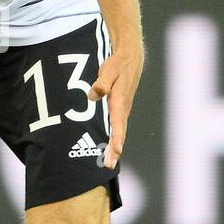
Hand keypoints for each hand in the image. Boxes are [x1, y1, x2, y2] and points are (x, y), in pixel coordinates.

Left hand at [87, 46, 142, 169]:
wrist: (130, 58)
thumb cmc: (117, 65)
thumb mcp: (109, 70)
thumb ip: (102, 83)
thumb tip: (94, 94)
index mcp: (119, 102)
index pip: (118, 124)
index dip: (116, 139)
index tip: (115, 152)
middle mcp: (123, 108)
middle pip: (119, 133)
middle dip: (114, 150)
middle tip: (108, 165)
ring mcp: (123, 109)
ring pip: (119, 131)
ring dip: (114, 147)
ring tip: (108, 162)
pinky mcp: (120, 108)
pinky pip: (117, 127)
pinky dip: (114, 138)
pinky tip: (108, 147)